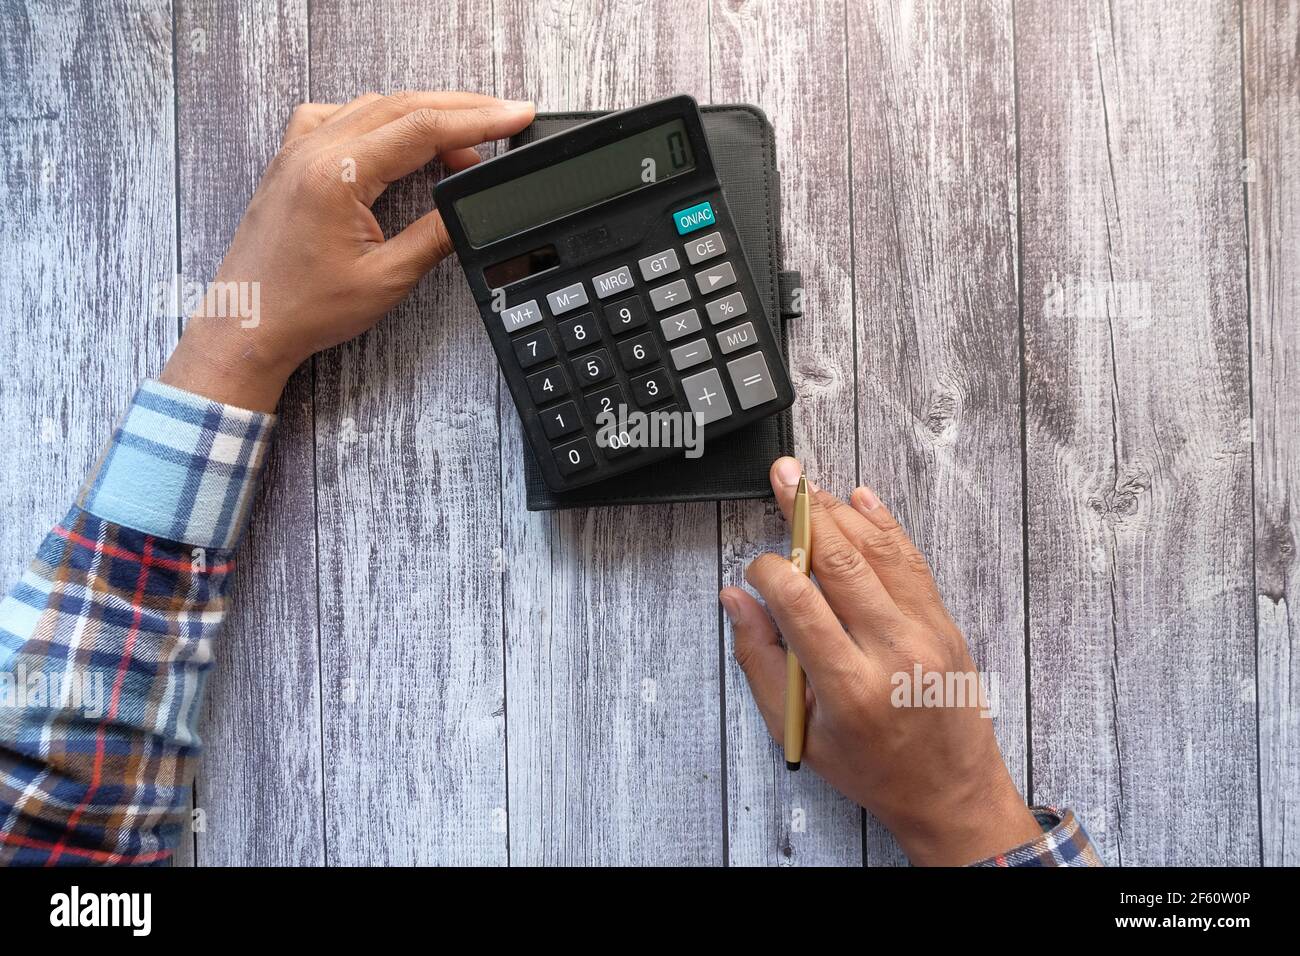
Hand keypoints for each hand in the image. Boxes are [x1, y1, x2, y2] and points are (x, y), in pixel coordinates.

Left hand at [160, 91, 535, 410]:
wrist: (247, 325)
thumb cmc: (301, 309)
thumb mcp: (386, 278)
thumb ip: (434, 238)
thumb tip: (467, 210)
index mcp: (336, 174)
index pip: (422, 128)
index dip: (477, 120)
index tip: (514, 116)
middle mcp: (313, 151)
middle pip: (403, 106)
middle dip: (461, 110)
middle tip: (504, 118)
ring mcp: (298, 150)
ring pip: (375, 107)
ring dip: (425, 116)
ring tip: (463, 145)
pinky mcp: (292, 160)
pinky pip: (341, 116)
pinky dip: (380, 120)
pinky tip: (397, 140)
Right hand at [721, 456, 1041, 864]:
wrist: (952, 793)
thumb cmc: (873, 770)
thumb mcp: (798, 731)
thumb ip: (761, 661)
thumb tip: (736, 601)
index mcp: (850, 686)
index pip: (800, 602)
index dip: (770, 571)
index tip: (755, 570)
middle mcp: (894, 652)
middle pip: (843, 562)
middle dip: (805, 512)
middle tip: (782, 476)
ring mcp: (927, 633)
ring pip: (880, 552)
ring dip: (842, 512)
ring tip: (811, 485)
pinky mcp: (946, 623)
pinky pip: (913, 562)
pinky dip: (887, 527)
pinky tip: (863, 501)